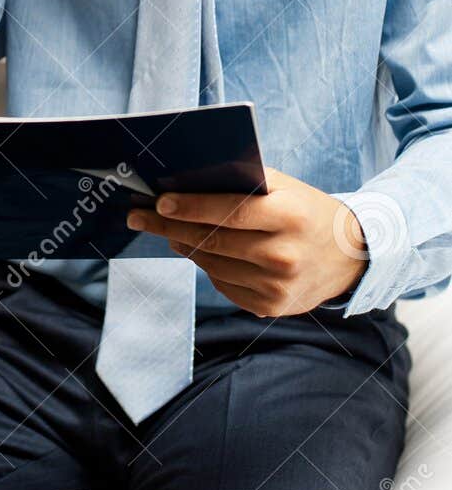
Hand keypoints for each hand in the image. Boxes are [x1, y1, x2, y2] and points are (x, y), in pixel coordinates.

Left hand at [125, 166, 368, 317]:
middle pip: (213, 241)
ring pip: (212, 264)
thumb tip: (186, 181)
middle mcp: (284, 256)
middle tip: (139, 216)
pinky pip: (223, 284)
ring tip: (168, 230)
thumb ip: (244, 183)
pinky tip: (203, 252)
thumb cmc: (307, 212)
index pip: (230, 212)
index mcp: (290, 217)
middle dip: (170, 227)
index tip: (159, 202)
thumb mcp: (286, 188)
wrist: (350, 257)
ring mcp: (277, 287)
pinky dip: (208, 267)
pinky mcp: (269, 308)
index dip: (191, 207)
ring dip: (184, 245)